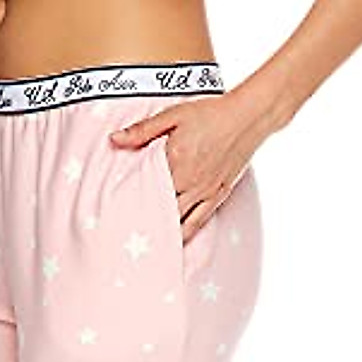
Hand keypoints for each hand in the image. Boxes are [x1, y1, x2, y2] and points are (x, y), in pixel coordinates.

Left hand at [108, 89, 268, 243]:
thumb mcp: (173, 115)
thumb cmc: (210, 113)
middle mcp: (189, 182)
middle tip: (125, 238)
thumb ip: (142, 130)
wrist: (248, 117)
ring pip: (179, 222)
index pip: (145, 189)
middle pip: (161, 210)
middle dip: (144, 223)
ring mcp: (204, 193)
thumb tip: (114, 139)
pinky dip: (185, 234)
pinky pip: (198, 223)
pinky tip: (175, 243)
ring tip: (147, 248)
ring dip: (163, 234)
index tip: (114, 215)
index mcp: (174, 162)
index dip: (130, 203)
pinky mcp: (217, 197)